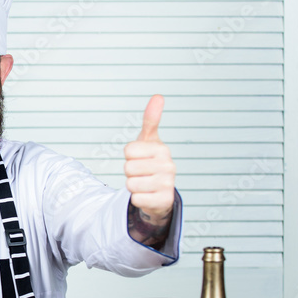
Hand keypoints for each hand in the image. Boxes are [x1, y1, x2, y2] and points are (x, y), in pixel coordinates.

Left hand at [124, 94, 175, 243]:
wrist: (160, 192)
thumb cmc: (151, 162)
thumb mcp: (149, 141)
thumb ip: (151, 120)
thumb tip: (158, 96)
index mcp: (162, 149)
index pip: (128, 150)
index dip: (129, 155)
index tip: (139, 158)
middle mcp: (168, 166)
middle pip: (128, 167)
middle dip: (130, 172)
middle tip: (141, 173)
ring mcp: (167, 184)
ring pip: (130, 184)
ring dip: (133, 185)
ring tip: (144, 183)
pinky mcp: (163, 201)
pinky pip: (135, 199)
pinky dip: (137, 199)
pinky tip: (147, 195)